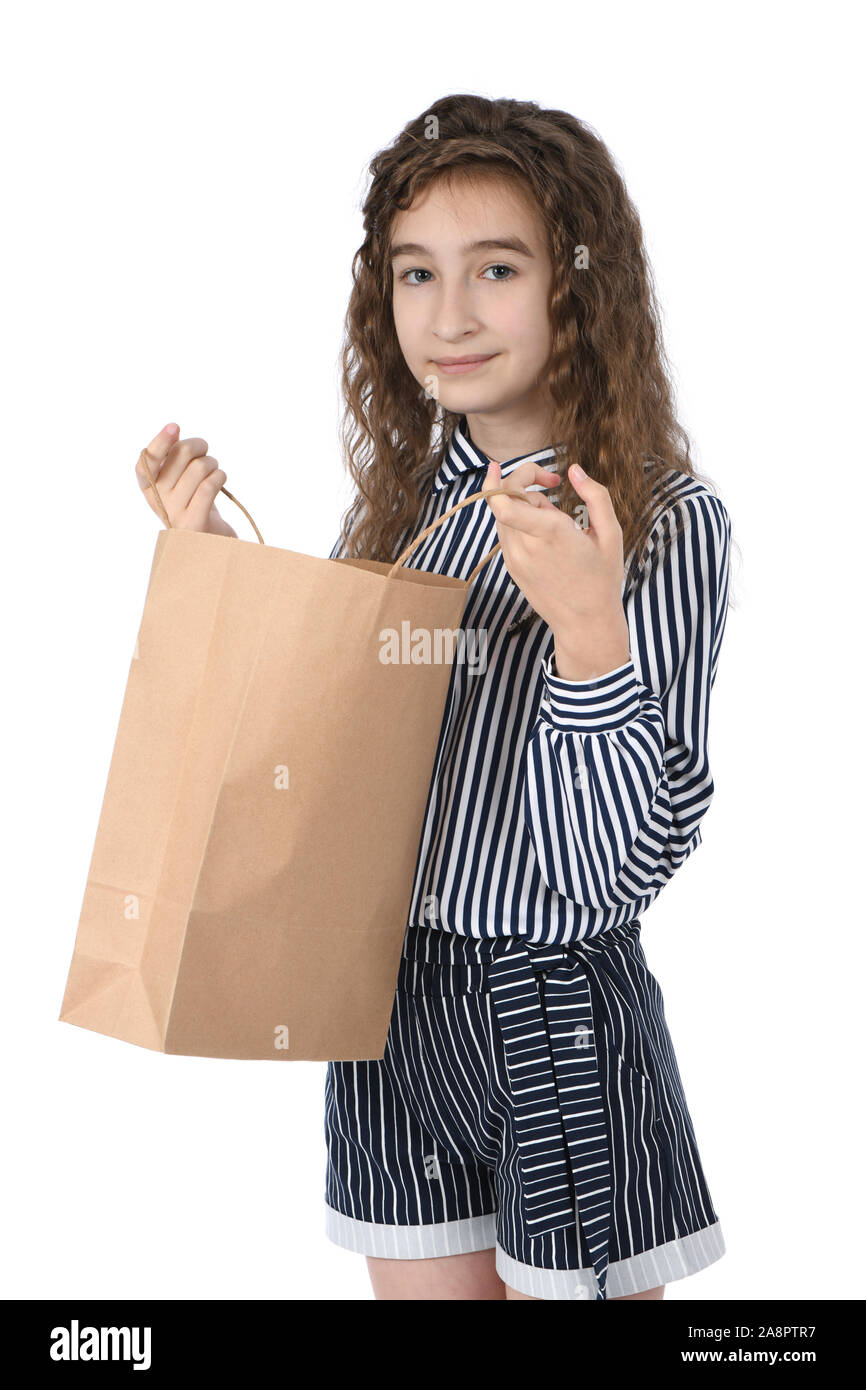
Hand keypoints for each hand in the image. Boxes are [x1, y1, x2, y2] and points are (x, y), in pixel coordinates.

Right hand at [135, 424, 237, 536]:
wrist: (211, 542)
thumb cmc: (196, 504)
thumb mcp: (179, 481)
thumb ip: (173, 458)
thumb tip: (173, 431)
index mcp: (150, 488)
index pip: (146, 462)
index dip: (159, 442)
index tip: (174, 427)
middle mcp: (158, 501)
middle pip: (181, 455)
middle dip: (200, 447)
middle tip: (206, 454)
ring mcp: (175, 513)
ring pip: (200, 468)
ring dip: (213, 464)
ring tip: (214, 472)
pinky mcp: (195, 523)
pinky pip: (209, 486)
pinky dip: (219, 477)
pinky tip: (220, 480)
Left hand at [481, 459, 624, 631]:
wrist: (586, 624)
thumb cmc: (602, 580)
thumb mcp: (611, 534)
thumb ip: (596, 496)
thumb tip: (574, 470)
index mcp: (551, 534)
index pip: (504, 501)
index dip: (499, 478)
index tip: (509, 466)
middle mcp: (526, 547)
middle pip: (502, 500)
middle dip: (521, 481)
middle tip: (551, 482)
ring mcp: (515, 560)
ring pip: (503, 516)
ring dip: (522, 503)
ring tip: (554, 515)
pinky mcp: (512, 569)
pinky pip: (507, 534)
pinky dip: (520, 522)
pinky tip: (545, 533)